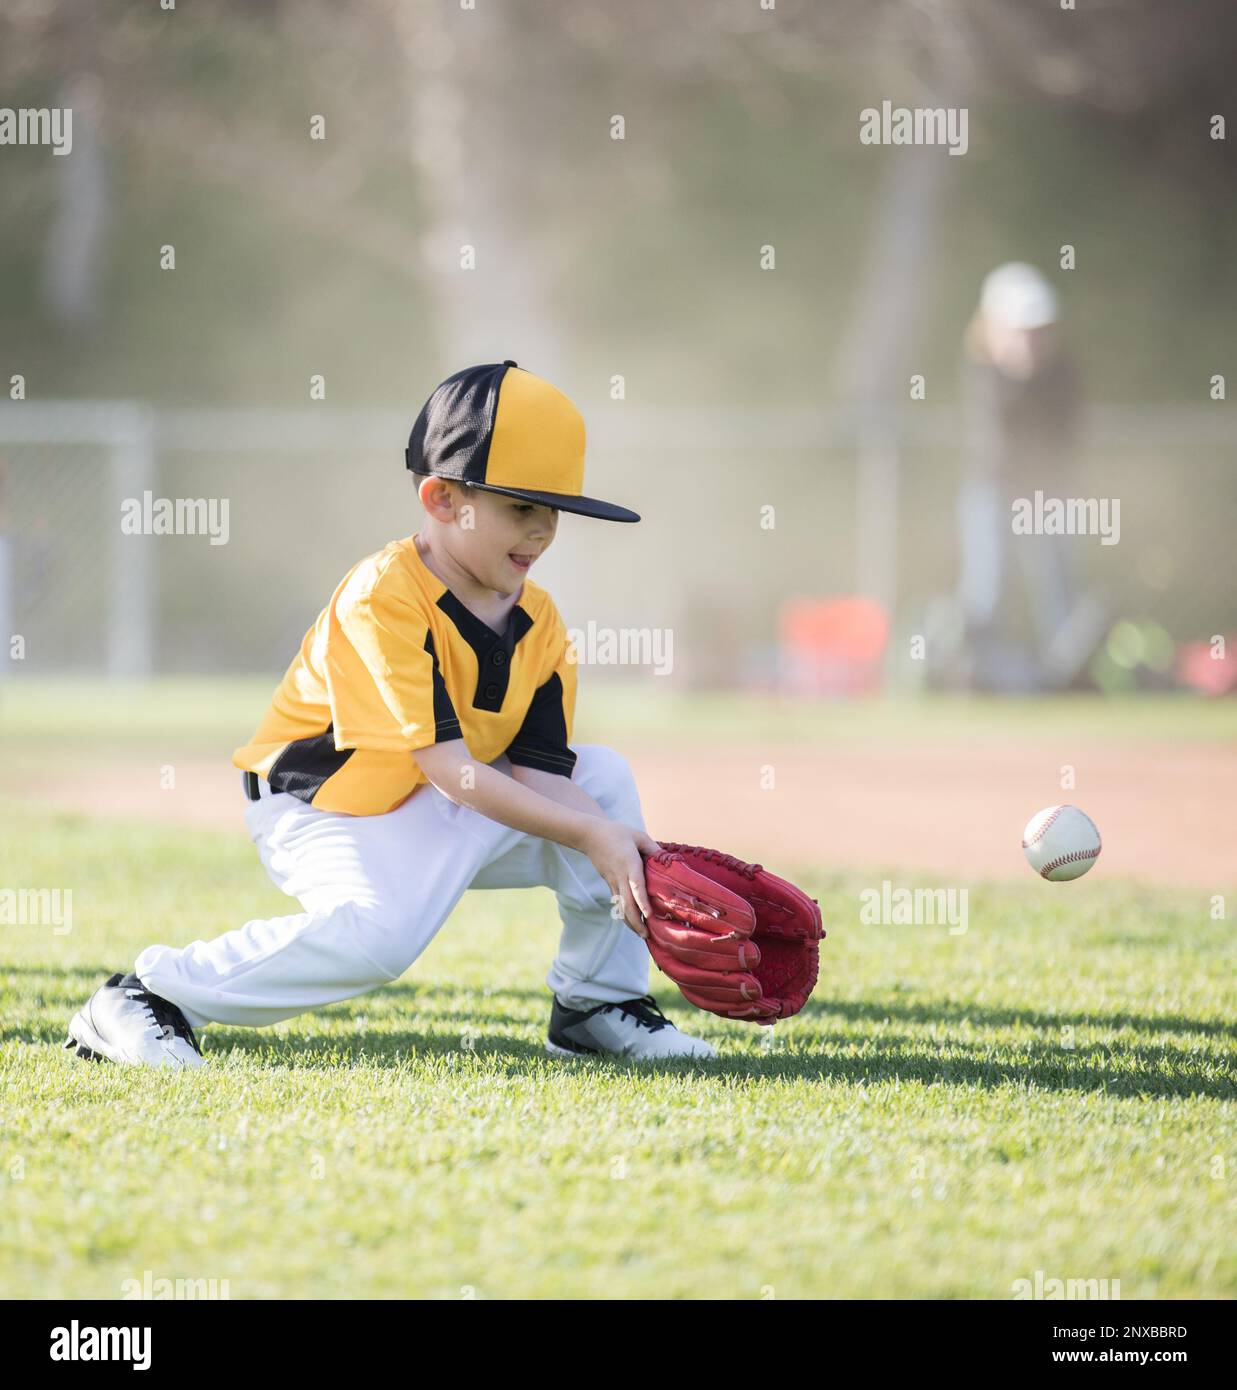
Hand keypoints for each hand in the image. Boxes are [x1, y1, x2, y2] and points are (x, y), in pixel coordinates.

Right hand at [581, 821, 660, 936]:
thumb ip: (653, 848)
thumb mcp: (638, 836)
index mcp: (629, 863)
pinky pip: (618, 903)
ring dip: (630, 922)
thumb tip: (667, 860)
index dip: (642, 901)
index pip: (636, 885)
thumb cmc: (617, 833)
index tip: (649, 915)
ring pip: (620, 907)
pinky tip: (634, 923)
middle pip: (626, 903)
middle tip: (647, 935)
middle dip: (636, 921)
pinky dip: (625, 915)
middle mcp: (620, 876)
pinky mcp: (610, 884)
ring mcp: (613, 882)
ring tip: (642, 934)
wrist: (590, 836)